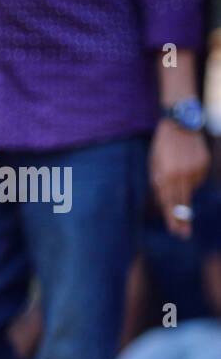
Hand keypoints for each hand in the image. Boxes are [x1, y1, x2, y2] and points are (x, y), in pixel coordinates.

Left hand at [150, 120, 209, 237]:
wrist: (181, 124)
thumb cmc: (162, 146)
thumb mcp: (153, 164)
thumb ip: (158, 181)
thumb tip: (163, 199)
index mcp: (166, 175)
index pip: (168, 202)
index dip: (171, 218)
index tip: (175, 231)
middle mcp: (182, 174)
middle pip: (181, 202)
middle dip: (182, 220)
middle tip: (183, 234)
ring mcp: (195, 169)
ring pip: (189, 189)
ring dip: (183, 188)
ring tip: (178, 171)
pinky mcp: (204, 164)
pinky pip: (197, 178)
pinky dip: (190, 177)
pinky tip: (185, 165)